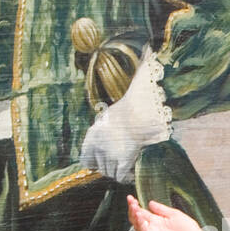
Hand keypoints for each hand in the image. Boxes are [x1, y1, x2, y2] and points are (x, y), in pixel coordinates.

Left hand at [80, 52, 170, 182]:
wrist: (144, 108)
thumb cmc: (135, 101)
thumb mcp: (116, 107)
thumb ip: (113, 110)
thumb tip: (144, 53)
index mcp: (92, 135)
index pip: (85, 160)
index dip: (96, 161)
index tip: (107, 157)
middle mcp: (96, 147)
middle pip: (100, 168)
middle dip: (110, 166)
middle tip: (122, 159)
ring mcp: (109, 156)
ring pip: (111, 173)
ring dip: (120, 170)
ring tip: (130, 163)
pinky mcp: (122, 162)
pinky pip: (122, 177)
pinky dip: (129, 175)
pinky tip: (135, 168)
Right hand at [127, 194, 209, 230]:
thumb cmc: (188, 230)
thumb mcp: (173, 214)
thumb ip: (161, 209)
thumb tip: (150, 203)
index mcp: (157, 221)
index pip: (141, 212)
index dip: (135, 205)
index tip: (131, 198)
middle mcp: (153, 228)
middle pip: (136, 219)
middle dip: (132, 209)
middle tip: (131, 200)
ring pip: (138, 226)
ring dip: (134, 215)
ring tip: (134, 207)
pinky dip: (141, 224)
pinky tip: (139, 216)